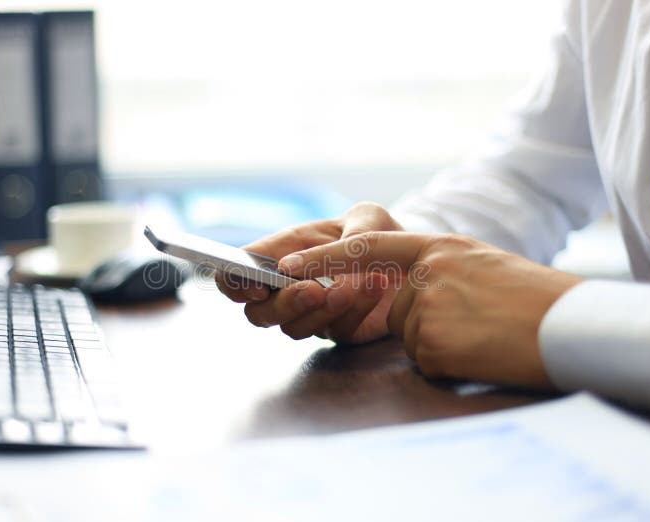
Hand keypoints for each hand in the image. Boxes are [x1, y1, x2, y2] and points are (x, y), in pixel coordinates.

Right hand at [215, 202, 401, 342]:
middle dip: (282, 304)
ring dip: (319, 311)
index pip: (238, 272)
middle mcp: (290, 287)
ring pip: (292, 328)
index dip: (234, 283)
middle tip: (313, 289)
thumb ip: (338, 237)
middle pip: (258, 312)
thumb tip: (293, 265)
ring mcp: (312, 313)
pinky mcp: (338, 331)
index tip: (254, 286)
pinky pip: (334, 332)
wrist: (415, 260)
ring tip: (349, 288)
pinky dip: (354, 312)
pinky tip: (375, 287)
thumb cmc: (380, 232)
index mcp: (284, 252)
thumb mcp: (368, 219)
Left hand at [277, 232, 582, 386]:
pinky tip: (483, 351)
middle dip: (411, 321)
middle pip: (391, 306)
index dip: (324, 257)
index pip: (367, 246)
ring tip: (484, 334)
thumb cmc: (535, 300)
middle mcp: (426, 270)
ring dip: (440, 344)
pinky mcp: (431, 342)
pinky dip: (452, 363)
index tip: (287, 268)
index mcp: (439, 246)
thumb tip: (407, 297)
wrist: (576, 327)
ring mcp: (426, 305)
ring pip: (409, 337)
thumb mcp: (482, 267)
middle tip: (457, 321)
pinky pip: (425, 360)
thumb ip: (437, 274)